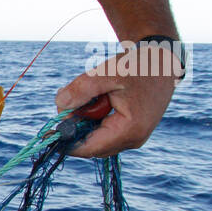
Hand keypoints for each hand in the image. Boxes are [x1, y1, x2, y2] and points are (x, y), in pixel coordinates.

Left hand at [55, 44, 181, 157]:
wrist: (163, 61)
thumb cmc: (137, 66)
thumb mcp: (105, 73)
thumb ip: (81, 90)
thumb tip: (59, 107)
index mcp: (129, 130)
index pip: (87, 149)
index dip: (66, 141)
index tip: (49, 130)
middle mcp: (133, 140)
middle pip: (90, 146)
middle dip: (76, 128)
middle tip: (73, 102)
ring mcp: (134, 139)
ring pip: (96, 141)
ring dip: (86, 123)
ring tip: (94, 97)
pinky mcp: (132, 133)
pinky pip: (104, 135)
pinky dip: (95, 121)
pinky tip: (100, 102)